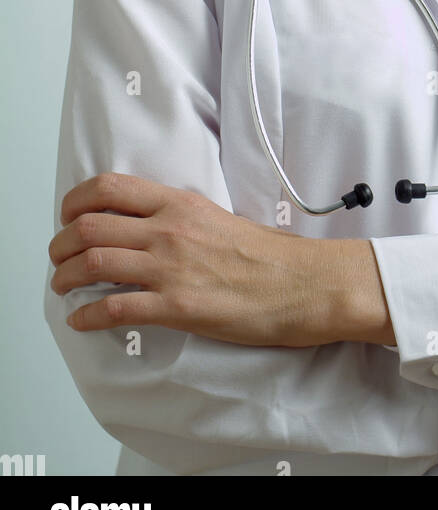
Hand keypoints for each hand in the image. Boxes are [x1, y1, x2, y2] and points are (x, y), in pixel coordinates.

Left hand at [48, 172, 355, 347]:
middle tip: (60, 257)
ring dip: (66, 277)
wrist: (305, 284)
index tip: (68, 217)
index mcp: (180, 203)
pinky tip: (81, 321)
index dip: (75, 202)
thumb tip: (151, 227)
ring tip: (64, 286)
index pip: (108, 188)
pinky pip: (114, 309)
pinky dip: (87, 316)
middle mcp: (169, 230)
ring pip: (93, 264)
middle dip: (61, 245)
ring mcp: (171, 268)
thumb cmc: (272, 256)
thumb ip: (182, 219)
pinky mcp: (177, 307)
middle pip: (89, 227)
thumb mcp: (220, 218)